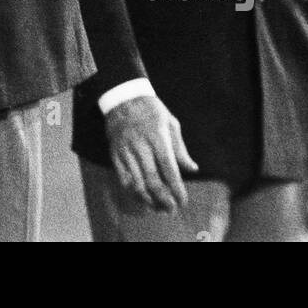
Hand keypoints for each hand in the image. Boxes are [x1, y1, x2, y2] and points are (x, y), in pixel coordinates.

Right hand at [104, 94, 198, 213]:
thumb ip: (180, 149)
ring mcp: (126, 151)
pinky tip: (142, 197)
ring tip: (157, 207)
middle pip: (152, 179)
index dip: (176, 188)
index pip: (169, 168)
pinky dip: (132, 192)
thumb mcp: (170, 123)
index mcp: (157, 137)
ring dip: (148, 199)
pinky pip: (123, 178)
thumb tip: (192, 169)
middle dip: (163, 198)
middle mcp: (140, 146)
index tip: (183, 201)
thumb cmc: (151, 110)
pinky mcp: (115, 154)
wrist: (122, 98)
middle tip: (171, 209)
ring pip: (136, 182)